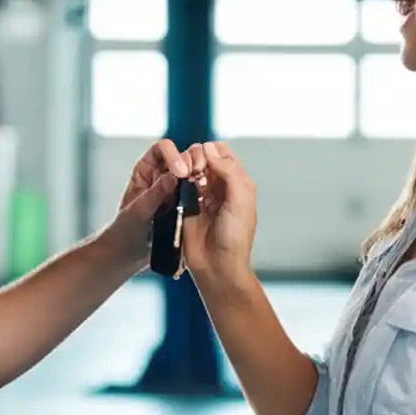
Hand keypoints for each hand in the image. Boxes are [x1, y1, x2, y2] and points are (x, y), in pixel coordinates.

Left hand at [95, 139, 192, 269]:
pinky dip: (202, 192)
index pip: (161, 149)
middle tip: (199, 175)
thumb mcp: (137, 212)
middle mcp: (161, 176)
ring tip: (204, 187)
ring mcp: (174, 191)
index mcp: (145, 170)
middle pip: (182, 157)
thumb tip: (174, 175)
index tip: (181, 172)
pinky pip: (196, 192)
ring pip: (192, 173)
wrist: (128, 254)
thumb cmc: (124, 231)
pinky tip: (205, 200)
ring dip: (200, 176)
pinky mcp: (183, 205)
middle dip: (193, 162)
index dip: (173, 155)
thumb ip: (155, 193)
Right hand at [180, 142, 257, 281]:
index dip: (212, 152)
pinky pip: (178, 185)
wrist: (217, 266)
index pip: (222, 153)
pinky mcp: (185, 205)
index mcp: (237, 183)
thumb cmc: (234, 238)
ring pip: (189, 169)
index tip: (204, 163)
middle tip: (192, 171)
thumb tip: (209, 148)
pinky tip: (175, 184)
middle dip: (196, 157)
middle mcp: (219, 186)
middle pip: (204, 157)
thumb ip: (229, 172)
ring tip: (183, 178)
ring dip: (185, 168)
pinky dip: (175, 180)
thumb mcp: (239, 201)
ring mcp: (201, 196)